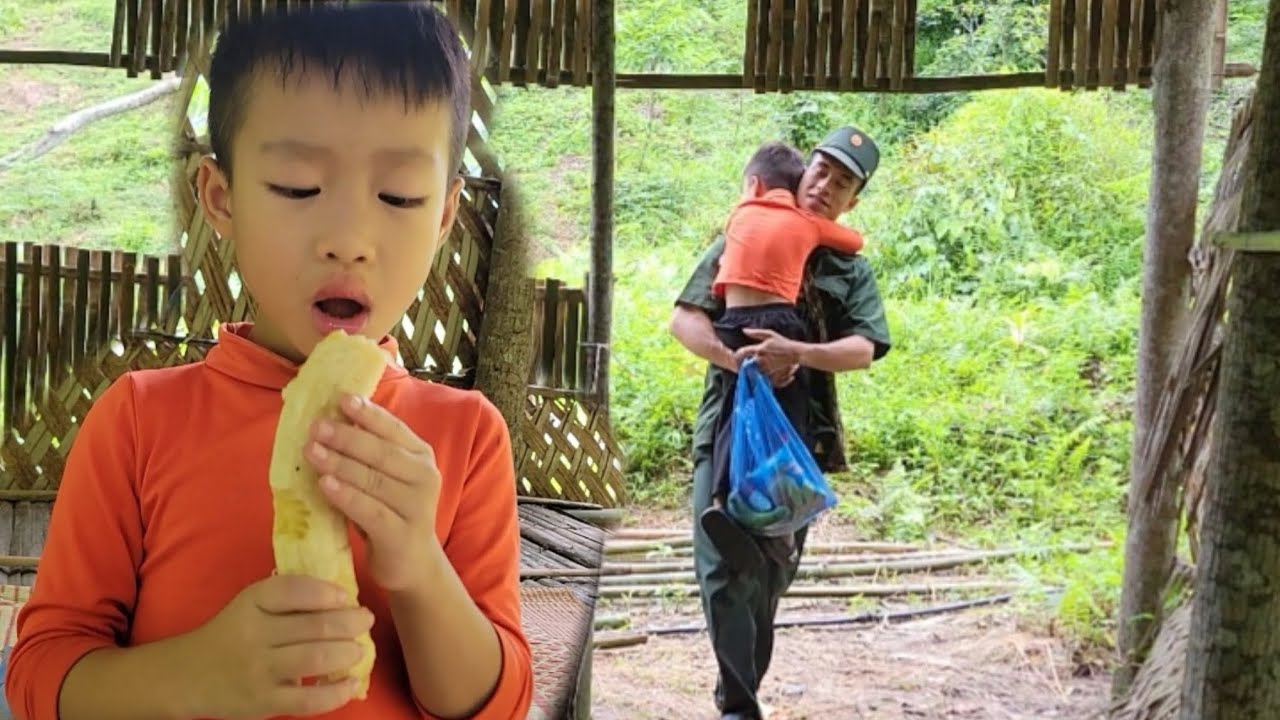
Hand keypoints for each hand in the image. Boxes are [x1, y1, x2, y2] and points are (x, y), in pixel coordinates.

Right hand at [186, 574, 374, 718]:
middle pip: (314, 625)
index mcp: (251, 603)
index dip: (324, 591)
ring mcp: (259, 670)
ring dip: (347, 652)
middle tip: (365, 620)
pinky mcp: (264, 702)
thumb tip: (343, 597)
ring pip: (315, 658)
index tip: (345, 595)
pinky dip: (337, 692)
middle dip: (350, 622)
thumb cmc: (231, 633)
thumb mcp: (249, 605)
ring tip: (359, 649)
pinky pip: (309, 699)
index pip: (291, 590)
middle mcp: (254, 634)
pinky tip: (351, 684)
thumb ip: (288, 597)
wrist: (186, 676)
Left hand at [306, 394, 441, 592]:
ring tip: (311, 451)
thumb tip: (331, 418)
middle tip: (316, 426)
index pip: (394, 429)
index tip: (341, 398)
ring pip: (373, 479)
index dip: (368, 413)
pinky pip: (369, 510)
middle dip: (347, 437)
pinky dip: (345, 496)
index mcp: (421, 456)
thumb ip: (369, 453)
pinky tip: (324, 484)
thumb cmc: (391, 512)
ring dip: (340, 463)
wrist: (412, 562)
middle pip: (381, 452)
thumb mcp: (386, 477)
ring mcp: (416, 506)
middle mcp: (424, 477)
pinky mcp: (401, 533)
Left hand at [733, 328, 803, 386]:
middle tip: (740, 361)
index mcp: (759, 349)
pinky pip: (759, 375)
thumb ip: (756, 332)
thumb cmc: (782, 342)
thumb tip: (744, 330)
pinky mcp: (769, 373)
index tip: (736, 354)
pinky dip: (756, 373)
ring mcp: (765, 367)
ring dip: (749, 368)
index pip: (743, 352)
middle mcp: (761, 359)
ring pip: (751, 370)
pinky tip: (758, 369)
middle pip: (745, 363)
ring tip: (750, 365)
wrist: (794, 353)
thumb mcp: (770, 334)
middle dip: (742, 362)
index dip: (737, 353)